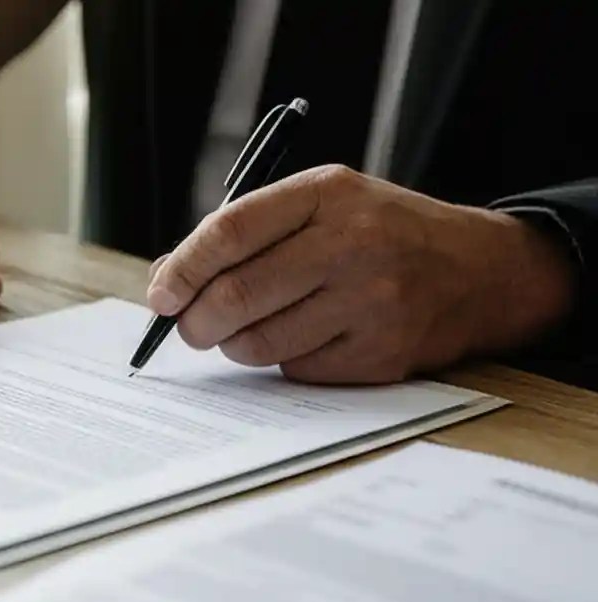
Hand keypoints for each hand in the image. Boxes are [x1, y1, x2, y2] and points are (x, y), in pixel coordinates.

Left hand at [146, 165, 576, 382]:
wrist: (479, 271)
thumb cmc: (377, 233)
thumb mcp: (320, 206)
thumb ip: (244, 232)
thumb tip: (164, 281)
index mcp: (326, 194)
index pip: (228, 233)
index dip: (181, 270)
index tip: (161, 294)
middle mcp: (351, 244)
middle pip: (236, 296)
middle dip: (195, 321)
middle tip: (189, 327)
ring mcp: (371, 302)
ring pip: (258, 343)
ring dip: (235, 344)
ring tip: (250, 328)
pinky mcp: (381, 354)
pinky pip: (296, 369)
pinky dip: (283, 360)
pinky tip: (306, 336)